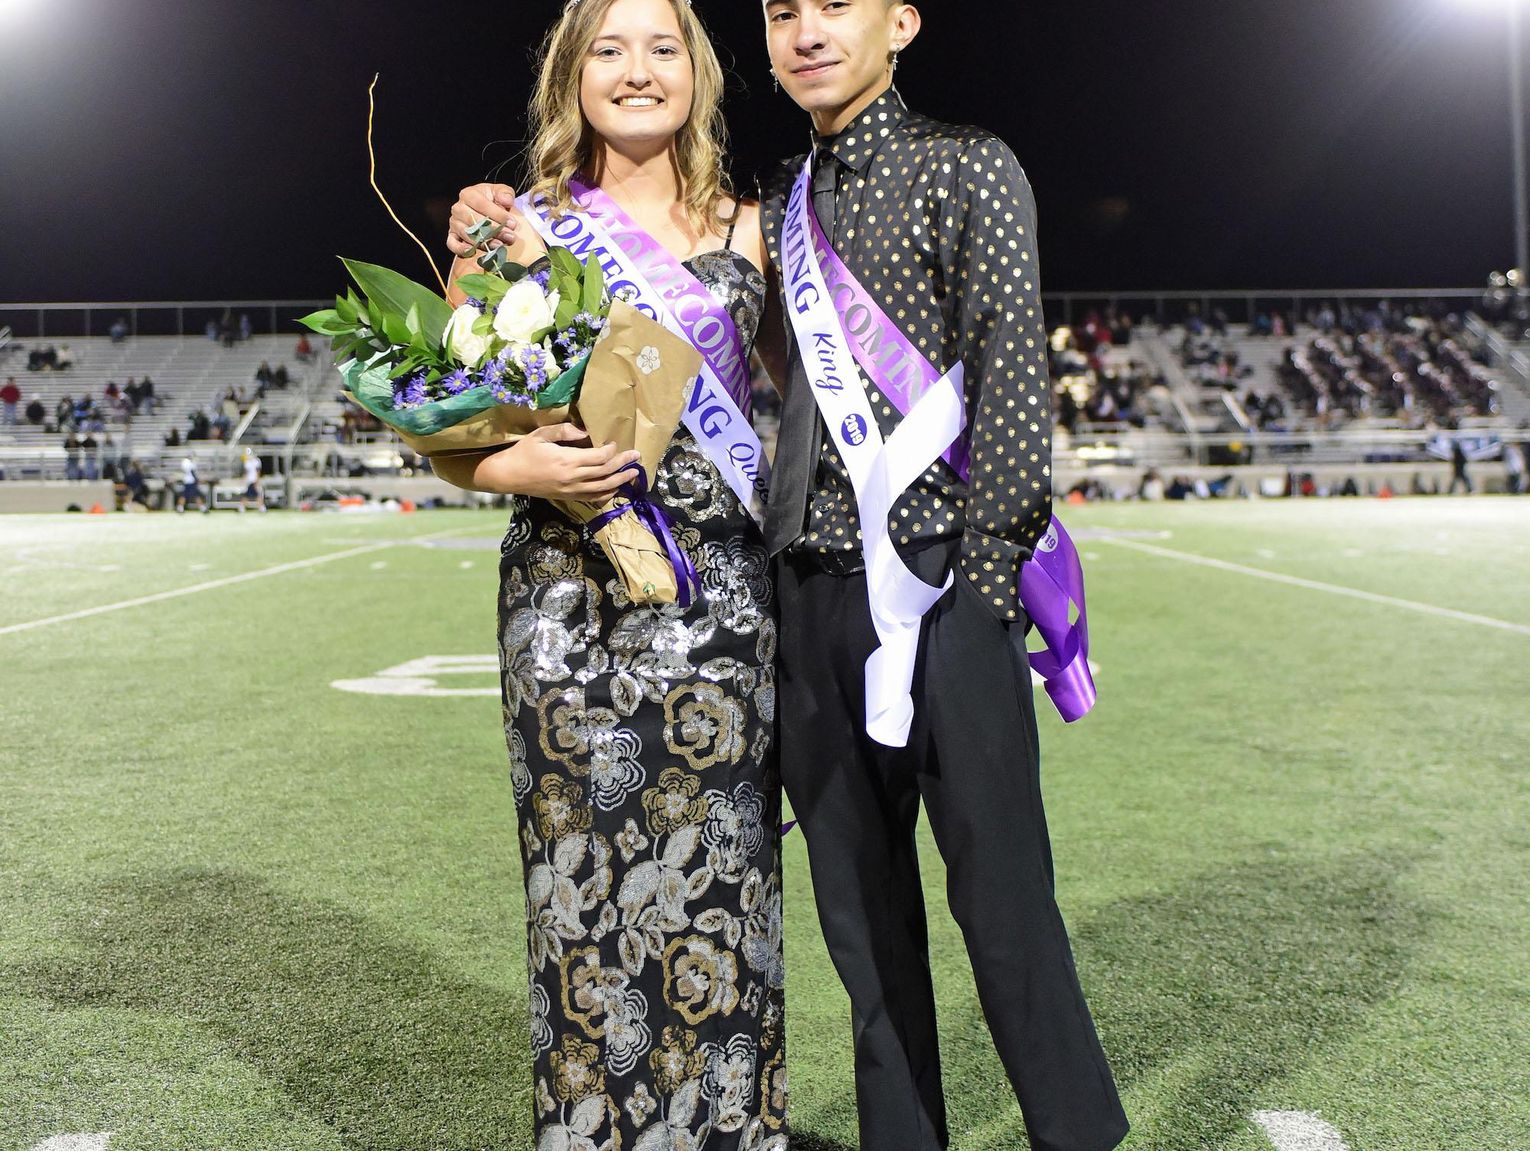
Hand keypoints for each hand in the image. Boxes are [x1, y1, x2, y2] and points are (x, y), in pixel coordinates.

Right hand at [446, 183, 520, 260]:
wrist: (485, 211)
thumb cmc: (492, 201)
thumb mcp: (500, 192)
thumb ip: (505, 193)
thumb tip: (507, 201)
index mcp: (469, 194)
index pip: (482, 205)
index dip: (498, 215)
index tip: (512, 223)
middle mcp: (459, 208)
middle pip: (474, 221)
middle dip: (494, 230)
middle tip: (510, 237)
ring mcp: (454, 223)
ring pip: (466, 234)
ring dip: (484, 242)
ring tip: (499, 245)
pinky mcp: (452, 236)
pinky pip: (453, 244)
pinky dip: (461, 249)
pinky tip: (474, 251)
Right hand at [477, 424, 642, 500]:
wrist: (509, 475)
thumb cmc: (524, 452)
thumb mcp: (541, 434)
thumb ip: (565, 431)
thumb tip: (586, 431)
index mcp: (567, 461)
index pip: (599, 457)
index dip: (611, 450)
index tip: (615, 442)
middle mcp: (573, 478)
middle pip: (606, 472)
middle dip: (623, 464)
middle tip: (636, 456)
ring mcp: (572, 491)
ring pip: (603, 488)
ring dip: (620, 481)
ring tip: (633, 474)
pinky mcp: (569, 497)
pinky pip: (593, 498)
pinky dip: (607, 494)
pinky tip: (616, 488)